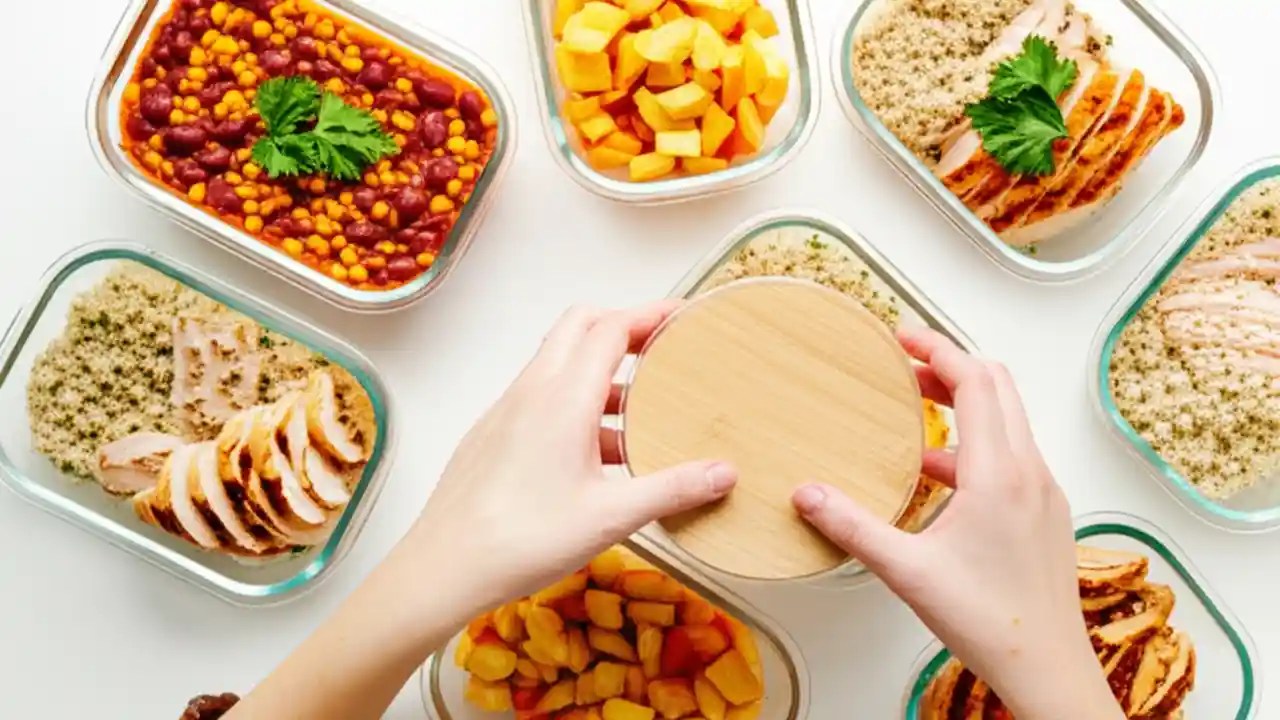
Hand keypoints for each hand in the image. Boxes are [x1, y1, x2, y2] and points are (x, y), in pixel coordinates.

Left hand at [410, 302, 737, 615]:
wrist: (443, 568)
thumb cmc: (521, 540)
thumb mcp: (611, 517)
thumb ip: (672, 490)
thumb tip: (724, 473)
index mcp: (562, 398)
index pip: (610, 328)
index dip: (648, 313)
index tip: (680, 315)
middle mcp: (530, 392)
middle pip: (578, 327)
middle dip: (621, 326)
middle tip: (660, 347)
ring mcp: (505, 411)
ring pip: (557, 364)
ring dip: (599, 372)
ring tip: (640, 409)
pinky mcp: (492, 435)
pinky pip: (539, 398)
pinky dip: (574, 402)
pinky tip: (595, 455)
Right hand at [792, 328, 1118, 718]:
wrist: (1047, 668)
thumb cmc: (990, 622)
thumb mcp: (906, 570)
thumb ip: (852, 526)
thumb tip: (806, 494)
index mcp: (1000, 473)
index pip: (975, 381)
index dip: (937, 349)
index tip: (902, 336)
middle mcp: (1030, 472)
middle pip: (997, 387)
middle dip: (950, 366)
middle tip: (905, 365)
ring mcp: (1043, 491)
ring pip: (1007, 419)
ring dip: (964, 403)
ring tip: (914, 411)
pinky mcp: (1044, 512)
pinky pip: (1010, 454)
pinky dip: (974, 442)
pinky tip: (936, 473)